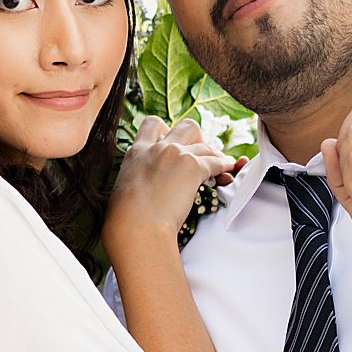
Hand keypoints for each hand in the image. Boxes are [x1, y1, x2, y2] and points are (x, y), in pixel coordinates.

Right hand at [106, 117, 238, 255]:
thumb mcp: (124, 189)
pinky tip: (227, 173)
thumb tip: (143, 186)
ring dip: (216, 156)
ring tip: (221, 166)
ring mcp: (176, 154)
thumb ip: (136, 177)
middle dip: (199, 138)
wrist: (137, 227)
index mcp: (137, 152)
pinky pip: (216, 162)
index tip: (174, 142)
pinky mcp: (192, 167)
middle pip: (188, 126)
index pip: (153, 124)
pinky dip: (225, 167)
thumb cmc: (127, 219)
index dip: (168, 130)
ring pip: (206, 146)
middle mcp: (157, 147)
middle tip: (201, 154)